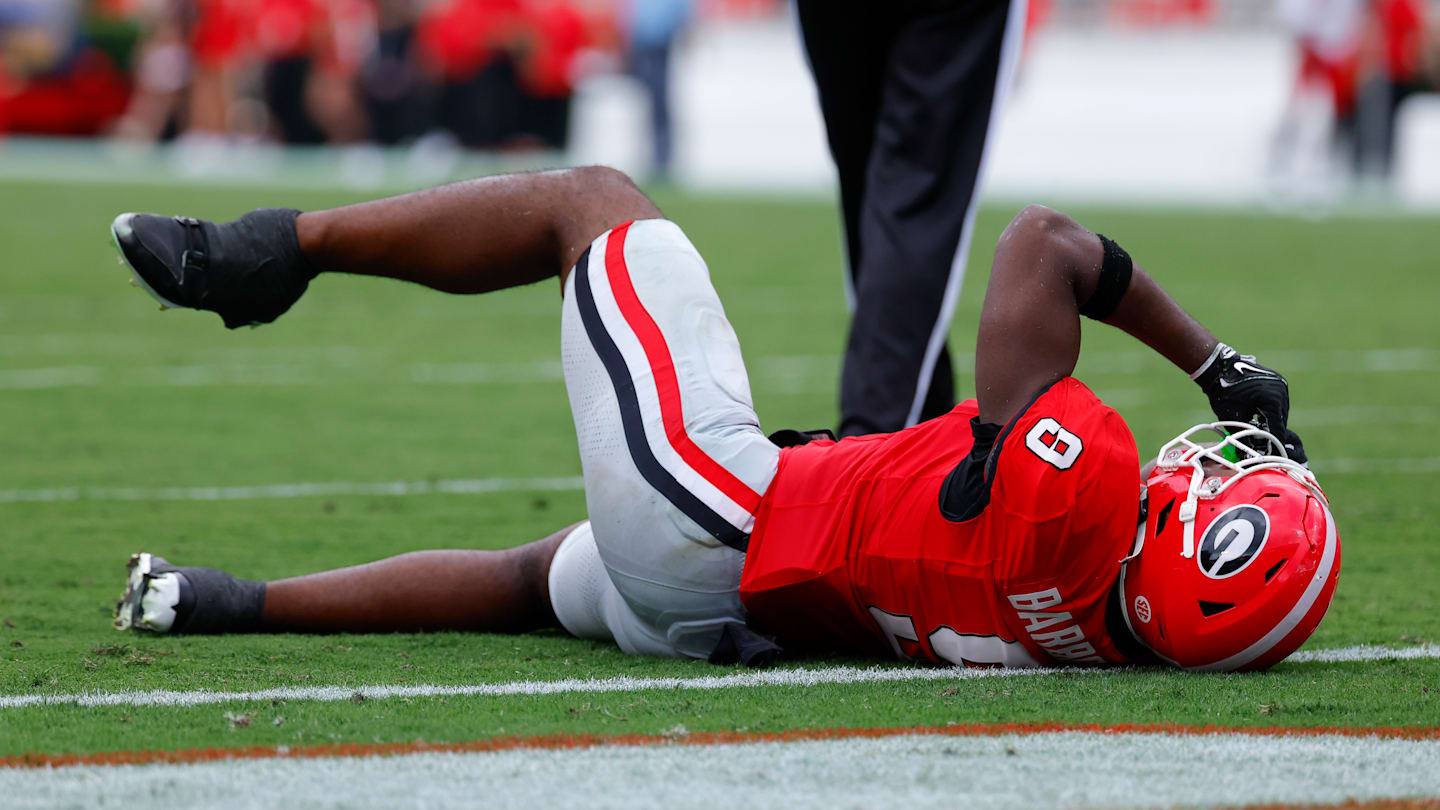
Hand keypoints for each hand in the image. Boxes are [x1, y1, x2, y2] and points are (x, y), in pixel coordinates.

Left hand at [1194, 344, 1306, 464]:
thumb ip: (1243, 436)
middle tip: (1264, 444)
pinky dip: (1271, 410)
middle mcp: (1281, 391)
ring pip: (1281, 411)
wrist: (1218, 368)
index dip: (1274, 443)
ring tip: (1260, 429)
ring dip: (1272, 421)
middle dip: (1272, 432)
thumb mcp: (1232, 418)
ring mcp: (1281, 384)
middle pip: (1281, 420)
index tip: (1273, 454)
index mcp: (1272, 401)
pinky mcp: (1278, 381)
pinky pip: (1278, 401)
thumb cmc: (1223, 392)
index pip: (1277, 428)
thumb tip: (1246, 455)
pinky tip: (1260, 416)